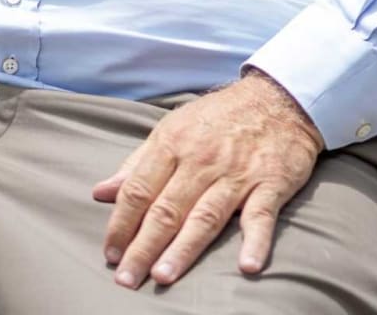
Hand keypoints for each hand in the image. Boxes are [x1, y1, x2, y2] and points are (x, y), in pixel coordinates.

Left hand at [92, 69, 322, 288]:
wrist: (276, 98)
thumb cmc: (218, 118)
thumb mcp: (172, 128)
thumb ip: (137, 163)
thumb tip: (100, 192)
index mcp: (173, 144)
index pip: (139, 190)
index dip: (121, 224)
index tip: (110, 254)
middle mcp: (202, 160)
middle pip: (167, 209)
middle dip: (144, 247)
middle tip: (127, 279)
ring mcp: (237, 173)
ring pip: (206, 216)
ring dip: (184, 248)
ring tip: (164, 275)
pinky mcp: (271, 182)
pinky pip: (262, 215)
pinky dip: (256, 241)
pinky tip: (247, 265)